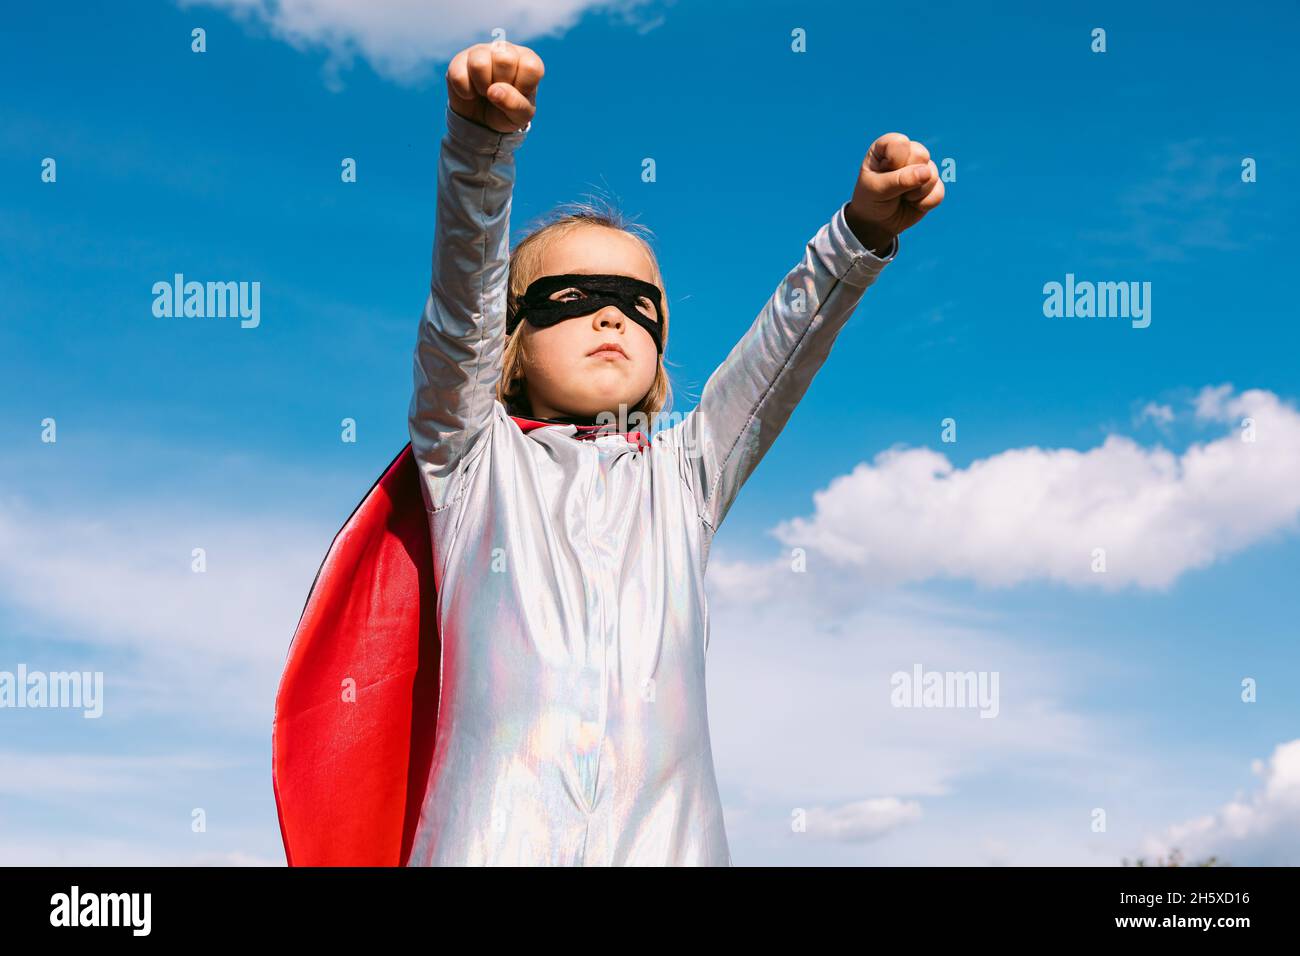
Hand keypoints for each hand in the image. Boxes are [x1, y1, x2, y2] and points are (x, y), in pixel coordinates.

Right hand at [446, 40, 543, 132]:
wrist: (481, 121)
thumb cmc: (507, 113)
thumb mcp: (520, 116)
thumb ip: (515, 104)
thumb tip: (494, 90)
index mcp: (527, 59)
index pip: (530, 67)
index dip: (523, 87)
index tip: (518, 95)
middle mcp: (505, 49)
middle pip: (504, 59)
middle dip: (501, 85)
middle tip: (499, 92)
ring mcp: (481, 51)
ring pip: (479, 63)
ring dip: (482, 87)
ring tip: (485, 92)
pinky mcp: (459, 60)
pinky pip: (459, 76)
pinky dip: (465, 92)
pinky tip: (470, 92)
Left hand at [845, 133, 943, 252]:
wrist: (877, 223)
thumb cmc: (871, 200)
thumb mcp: (877, 189)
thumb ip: (899, 180)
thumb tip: (927, 172)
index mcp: (887, 147)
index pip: (900, 143)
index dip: (895, 161)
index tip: (882, 173)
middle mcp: (907, 153)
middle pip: (921, 155)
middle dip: (907, 177)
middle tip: (893, 187)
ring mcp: (922, 168)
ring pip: (932, 175)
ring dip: (915, 193)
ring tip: (901, 197)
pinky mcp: (933, 184)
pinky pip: (938, 192)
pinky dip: (924, 203)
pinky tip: (913, 204)